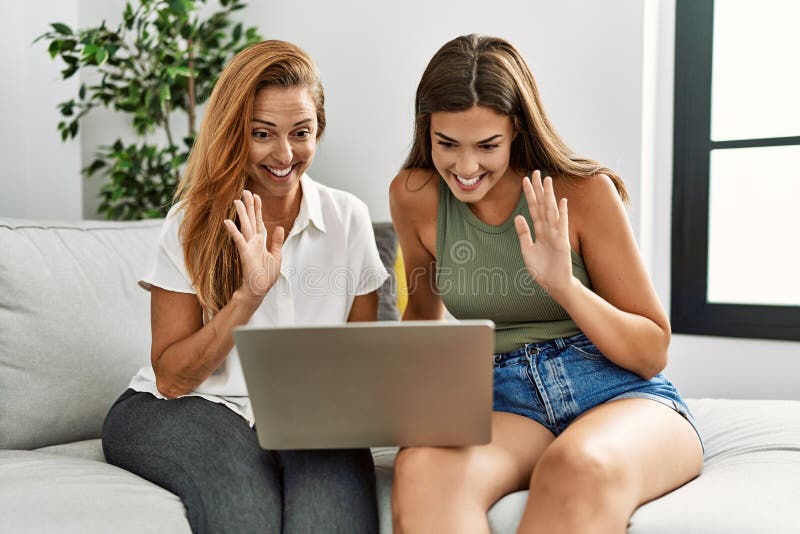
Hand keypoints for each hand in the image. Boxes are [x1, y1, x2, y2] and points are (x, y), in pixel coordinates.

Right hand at [223, 190, 284, 300]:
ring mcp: (248, 246)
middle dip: (249, 206)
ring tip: (237, 201)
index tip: (256, 196)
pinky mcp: (245, 253)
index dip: (258, 209)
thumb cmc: (266, 276)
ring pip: (245, 226)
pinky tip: (228, 222)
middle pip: (251, 219)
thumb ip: (277, 241)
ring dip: (241, 214)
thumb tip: (279, 227)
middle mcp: (253, 241)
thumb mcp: (276, 256)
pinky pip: (239, 240)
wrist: (258, 290)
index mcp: (260, 242)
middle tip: (245, 191)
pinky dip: (234, 231)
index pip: (259, 221)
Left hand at [513, 171, 573, 296]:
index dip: (529, 194)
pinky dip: (562, 213)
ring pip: (551, 211)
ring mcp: (556, 234)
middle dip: (539, 189)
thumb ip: (523, 234)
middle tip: (536, 171)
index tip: (525, 179)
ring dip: (549, 195)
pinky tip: (562, 201)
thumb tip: (518, 216)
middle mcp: (548, 229)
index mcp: (539, 231)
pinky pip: (562, 226)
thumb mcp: (527, 250)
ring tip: (547, 180)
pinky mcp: (562, 242)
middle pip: (542, 205)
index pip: (533, 208)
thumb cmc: (542, 269)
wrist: (554, 285)